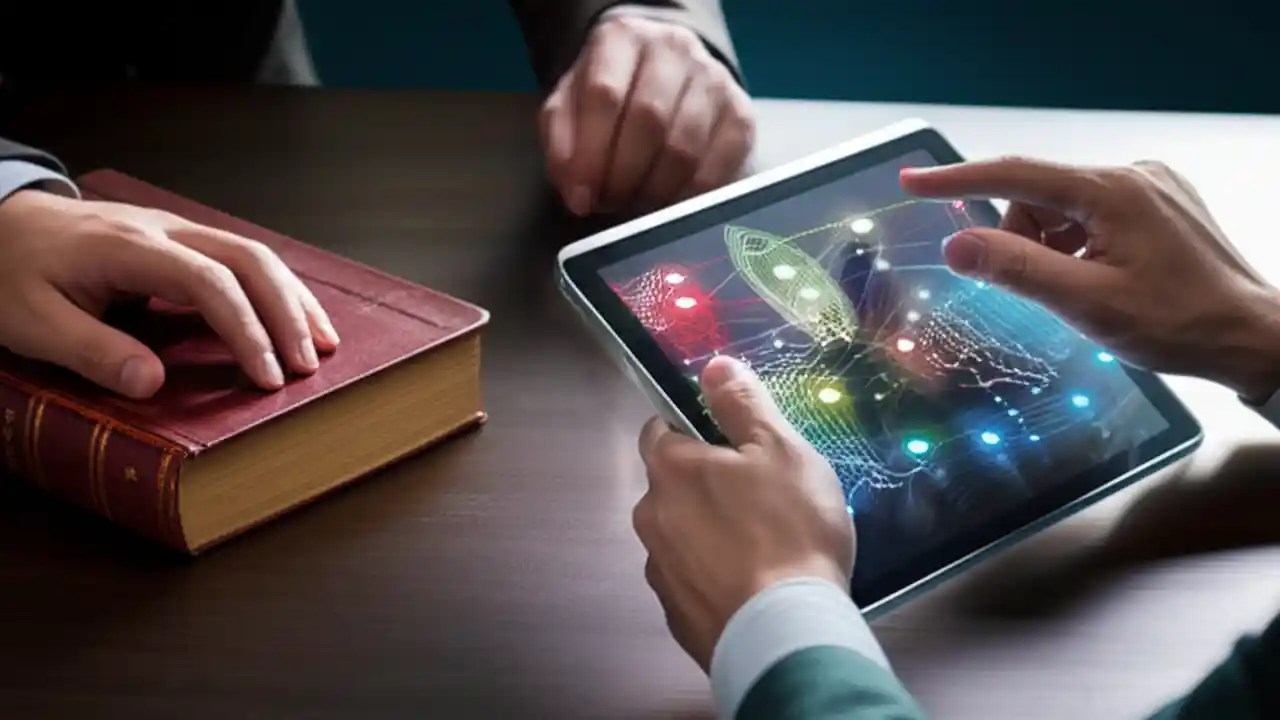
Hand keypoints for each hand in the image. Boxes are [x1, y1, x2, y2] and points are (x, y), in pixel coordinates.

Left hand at [0, 190, 338, 397]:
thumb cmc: (9, 273)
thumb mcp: (30, 321)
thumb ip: (92, 351)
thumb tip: (153, 383)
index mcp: (130, 247)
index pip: (210, 284)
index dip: (246, 331)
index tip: (267, 377)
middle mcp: (164, 230)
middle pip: (249, 260)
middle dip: (287, 313)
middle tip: (309, 364)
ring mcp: (175, 230)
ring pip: (254, 254)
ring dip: (292, 298)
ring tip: (322, 343)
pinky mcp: (179, 241)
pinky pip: (241, 259)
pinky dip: (275, 289)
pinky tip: (293, 318)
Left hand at [540, 14, 754, 215]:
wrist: (662, 73)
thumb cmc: (611, 94)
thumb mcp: (571, 107)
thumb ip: (562, 144)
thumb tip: (577, 193)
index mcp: (623, 38)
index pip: (605, 95)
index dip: (591, 154)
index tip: (582, 195)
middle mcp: (674, 48)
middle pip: (649, 120)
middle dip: (624, 176)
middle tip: (610, 202)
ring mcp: (714, 78)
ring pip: (685, 147)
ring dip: (655, 191)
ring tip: (636, 205)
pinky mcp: (741, 112)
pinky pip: (721, 164)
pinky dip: (691, 194)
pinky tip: (670, 203)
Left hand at [634, 356, 852, 670]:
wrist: (786, 634)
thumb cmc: (789, 530)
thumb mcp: (781, 449)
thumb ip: (743, 404)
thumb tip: (714, 365)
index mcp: (670, 469)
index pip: (660, 431)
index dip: (693, 430)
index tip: (732, 443)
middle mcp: (650, 518)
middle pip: (671, 487)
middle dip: (705, 486)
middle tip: (761, 496)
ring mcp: (660, 572)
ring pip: (680, 536)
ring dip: (709, 534)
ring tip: (763, 546)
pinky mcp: (677, 616)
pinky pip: (693, 582)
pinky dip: (715, 578)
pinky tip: (753, 585)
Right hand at [901, 158, 1279, 400]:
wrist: (1251, 338)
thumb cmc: (1178, 324)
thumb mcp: (1087, 303)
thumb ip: (1017, 270)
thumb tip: (955, 245)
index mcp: (1112, 192)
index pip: (1016, 175)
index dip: (957, 180)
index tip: (912, 182)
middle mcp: (1132, 176)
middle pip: (1039, 198)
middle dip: (1025, 242)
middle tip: (1052, 290)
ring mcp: (1149, 188)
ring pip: (1064, 210)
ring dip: (1054, 249)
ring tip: (1086, 291)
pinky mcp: (1159, 205)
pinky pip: (1092, 216)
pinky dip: (1079, 247)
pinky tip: (1104, 279)